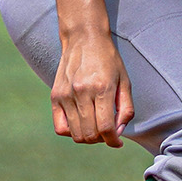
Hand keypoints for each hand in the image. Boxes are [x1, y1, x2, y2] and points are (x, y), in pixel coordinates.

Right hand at [51, 32, 134, 146]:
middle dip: (102, 140)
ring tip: (96, 128)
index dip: (113, 141)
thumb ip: (126, 109)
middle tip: (108, 133)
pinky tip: (81, 124)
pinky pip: (60, 127)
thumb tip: (118, 132)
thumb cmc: (108, 60)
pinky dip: (71, 132)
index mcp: (102, 88)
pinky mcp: (55, 96)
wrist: (84, 38)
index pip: (105, 128)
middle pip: (90, 134)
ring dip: (88, 138)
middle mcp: (82, 92)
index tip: (118, 142)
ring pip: (76, 134)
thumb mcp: (125, 81)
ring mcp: (66, 95)